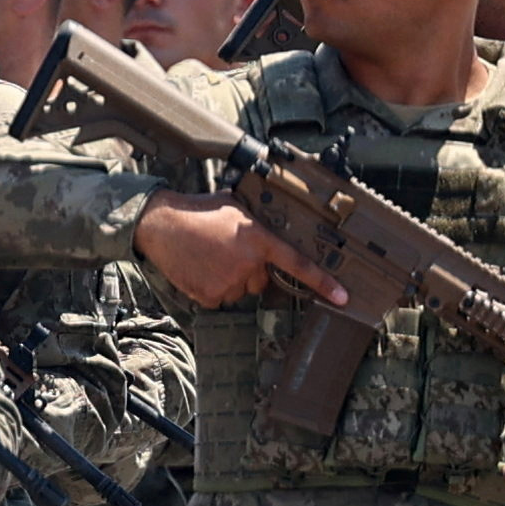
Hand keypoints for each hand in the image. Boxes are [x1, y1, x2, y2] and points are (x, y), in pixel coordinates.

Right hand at [131, 193, 348, 309]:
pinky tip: (200, 268)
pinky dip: (212, 287)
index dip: (323, 282)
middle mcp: (248, 263)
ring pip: (240, 290)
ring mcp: (228, 282)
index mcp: (258, 239)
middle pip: (261, 280)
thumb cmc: (198, 211)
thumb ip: (257, 223)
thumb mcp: (236, 207)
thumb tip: (272, 229)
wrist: (161, 224)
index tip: (343, 297)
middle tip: (228, 252)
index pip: (298, 264)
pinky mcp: (210, 296)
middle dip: (250, 269)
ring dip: (230, 279)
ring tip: (209, 258)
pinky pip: (220, 299)